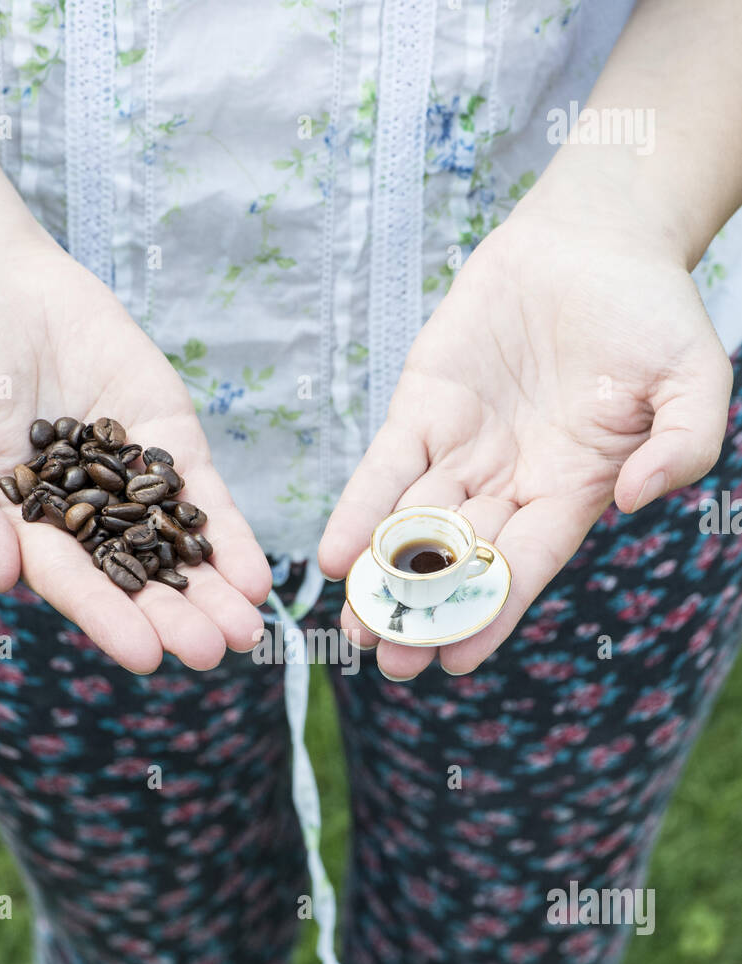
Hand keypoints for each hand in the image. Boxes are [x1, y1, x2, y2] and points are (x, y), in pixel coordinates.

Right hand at [0, 236, 270, 672]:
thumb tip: (1, 576)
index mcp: (23, 526)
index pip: (71, 581)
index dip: (107, 618)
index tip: (145, 655)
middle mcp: (81, 517)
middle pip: (134, 578)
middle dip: (176, 618)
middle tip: (215, 653)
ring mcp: (128, 480)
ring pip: (176, 548)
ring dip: (213, 592)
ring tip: (248, 630)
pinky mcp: (166, 440)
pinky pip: (203, 495)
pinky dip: (230, 536)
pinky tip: (255, 578)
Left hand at [319, 199, 732, 677]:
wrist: (594, 238)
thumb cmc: (651, 314)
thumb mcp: (693, 379)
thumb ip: (682, 444)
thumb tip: (635, 499)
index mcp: (571, 493)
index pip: (523, 566)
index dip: (490, 612)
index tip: (456, 659)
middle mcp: (511, 485)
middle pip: (459, 562)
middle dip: (424, 613)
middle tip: (390, 662)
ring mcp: (463, 450)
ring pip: (413, 527)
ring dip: (381, 577)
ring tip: (352, 625)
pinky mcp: (423, 409)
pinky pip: (385, 468)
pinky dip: (359, 509)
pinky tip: (334, 553)